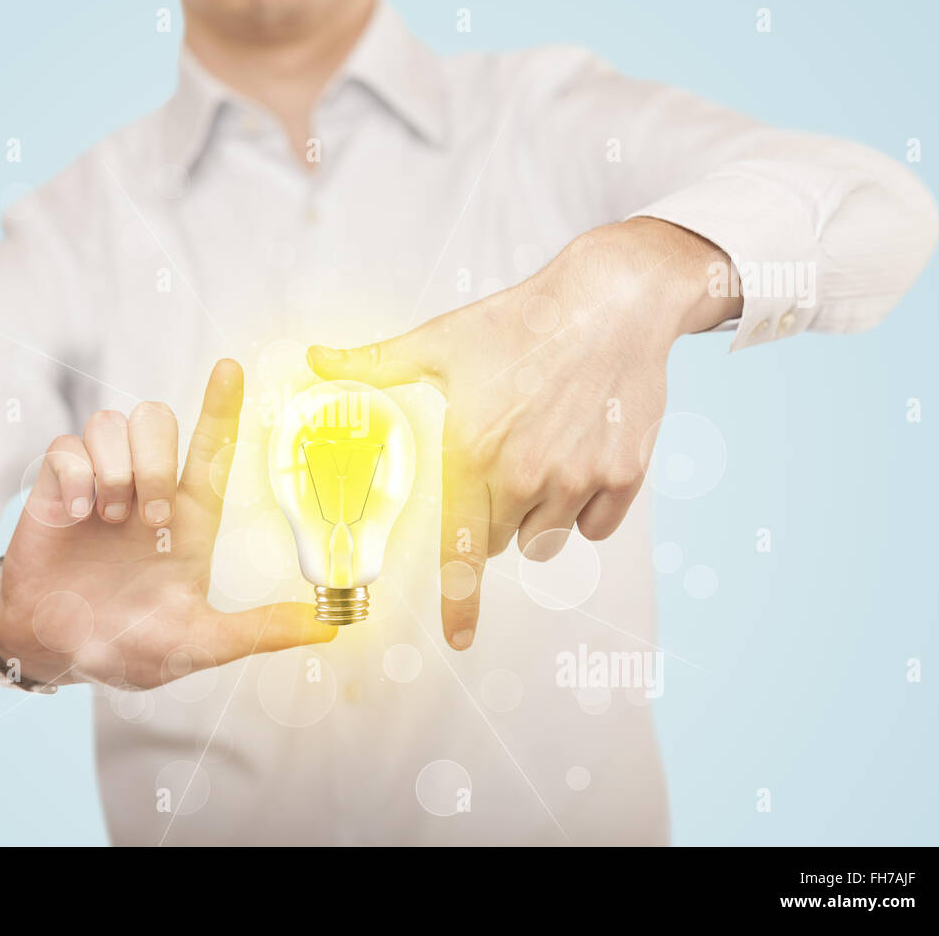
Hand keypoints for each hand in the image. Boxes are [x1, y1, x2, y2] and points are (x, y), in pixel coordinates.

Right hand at [0, 359, 334, 689]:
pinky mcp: (56, 487)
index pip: (212, 446)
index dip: (221, 405)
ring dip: (112, 470)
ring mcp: (100, 483)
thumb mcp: (198, 643)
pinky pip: (65, 446)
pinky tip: (73, 518)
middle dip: (154, 461)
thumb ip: (257, 632)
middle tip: (147, 519)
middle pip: (157, 418)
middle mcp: (147, 488)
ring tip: (105, 520)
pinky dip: (73, 479)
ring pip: (111, 422)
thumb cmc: (130, 643)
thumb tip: (328, 629)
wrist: (56, 650)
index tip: (231, 368)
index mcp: (189, 515)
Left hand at [307, 218, 738, 649]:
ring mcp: (578, 479)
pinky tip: (580, 455)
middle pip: (499, 542)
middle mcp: (525, 477)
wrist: (612, 299)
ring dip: (538, 517)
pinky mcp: (622, 476)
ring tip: (541, 453)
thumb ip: (376, 364)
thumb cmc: (520, 319)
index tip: (458, 639)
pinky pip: (597, 526)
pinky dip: (587, 506)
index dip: (459, 604)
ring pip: (547, 538)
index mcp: (473, 453)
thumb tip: (315, 361)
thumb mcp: (441, 341)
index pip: (461, 552)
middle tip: (498, 464)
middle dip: (491, 520)